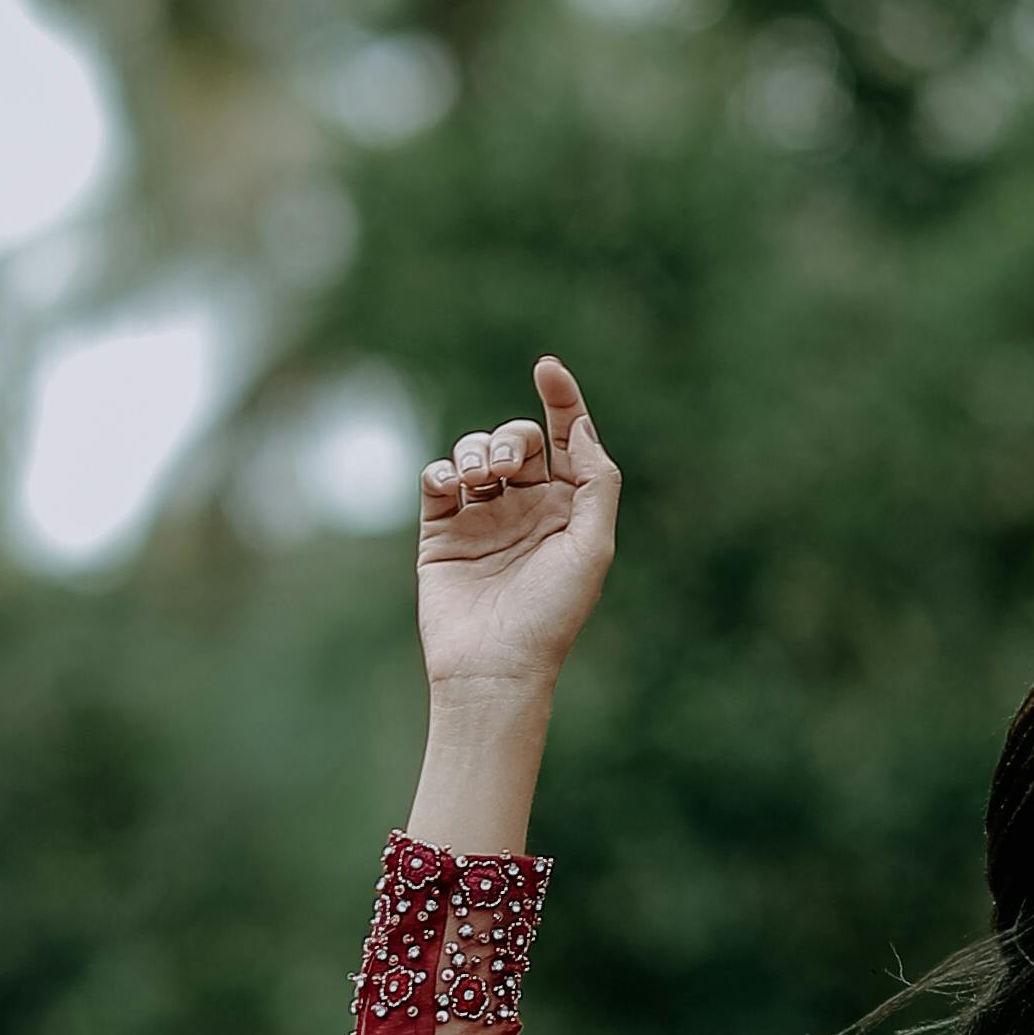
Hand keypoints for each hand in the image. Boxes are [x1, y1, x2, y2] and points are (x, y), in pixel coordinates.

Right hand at [414, 356, 619, 710]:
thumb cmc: (551, 614)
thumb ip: (597, 482)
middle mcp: (527, 507)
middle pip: (518, 440)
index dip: (562, 399)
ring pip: (475, 453)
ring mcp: (482, 518)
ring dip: (475, 452)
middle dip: (511, 438)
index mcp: (569, 508)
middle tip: (506, 466)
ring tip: (476, 481)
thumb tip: (582, 427)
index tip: (547, 368)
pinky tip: (450, 486)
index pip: (567, 439)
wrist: (493, 666)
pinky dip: (440, 471)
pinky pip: (436, 481)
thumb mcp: (593, 547)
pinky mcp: (441, 532)